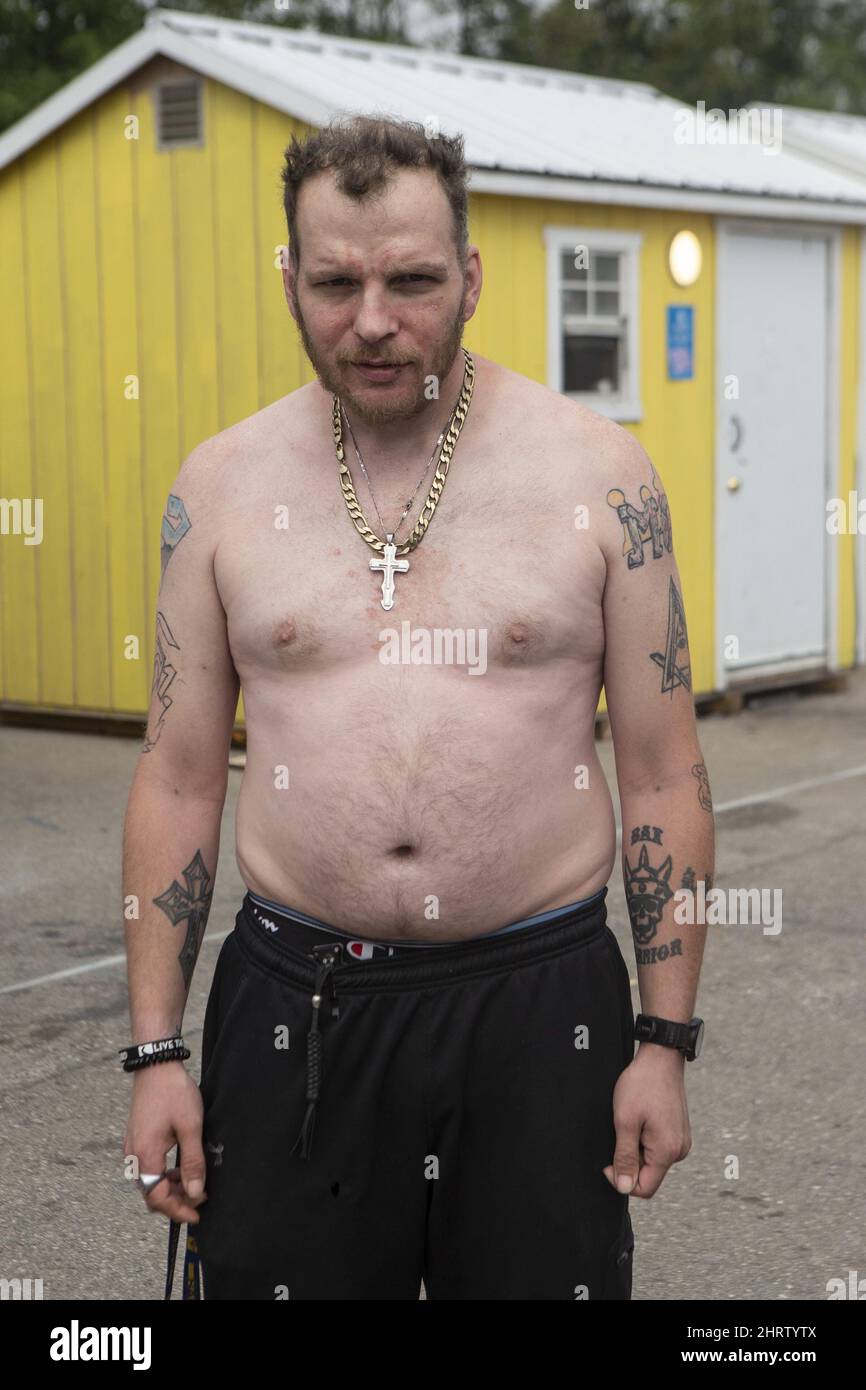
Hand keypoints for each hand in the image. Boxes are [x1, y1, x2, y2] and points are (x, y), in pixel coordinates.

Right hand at [123, 1062, 207, 1222]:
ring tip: (194, 1184)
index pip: (157, 1197)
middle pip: (151, 1193)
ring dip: (170, 1188)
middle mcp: (134, 1155)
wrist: (156, 1066)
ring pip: (150, 1181)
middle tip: (199, 1201)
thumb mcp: (191, 1127)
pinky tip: (181, 1168)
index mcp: (145, 1155)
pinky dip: (164, 1175)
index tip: (197, 1214)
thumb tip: (194, 1192)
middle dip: (175, 1202)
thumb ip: (193, 1162)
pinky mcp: (137, 1139)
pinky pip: (148, 1168)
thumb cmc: (174, 1093)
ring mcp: (133, 1147)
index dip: (177, 1210)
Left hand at [602, 1045, 691, 1197]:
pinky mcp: (678, 1132)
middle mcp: (679, 1150)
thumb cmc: (642, 1085)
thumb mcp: (625, 1121)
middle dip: (629, 1160)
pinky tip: (641, 1119)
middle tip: (621, 1132)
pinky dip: (644, 1139)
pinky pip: (658, 1147)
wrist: (661, 1058)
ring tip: (632, 1122)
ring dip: (636, 1148)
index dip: (622, 1180)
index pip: (644, 1188)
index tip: (609, 1160)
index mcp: (667, 1152)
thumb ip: (624, 1157)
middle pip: (649, 1175)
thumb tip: (623, 1187)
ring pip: (652, 1161)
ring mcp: (681, 1141)